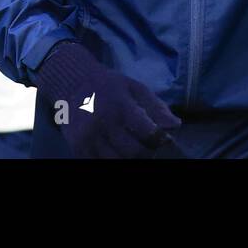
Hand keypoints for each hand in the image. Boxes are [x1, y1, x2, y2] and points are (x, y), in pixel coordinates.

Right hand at [35, 41, 180, 157]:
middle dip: (146, 152)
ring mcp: (89, 138)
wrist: (72, 84)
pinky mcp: (78, 148)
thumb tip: (175, 125)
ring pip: (118, 161)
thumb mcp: (134, 87)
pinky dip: (112, 160)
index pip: (147, 132)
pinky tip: (117, 151)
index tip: (162, 139)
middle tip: (148, 147)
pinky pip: (100, 163)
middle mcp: (103, 123)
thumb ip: (156, 106)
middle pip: (134, 152)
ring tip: (132, 149)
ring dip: (129, 159)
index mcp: (121, 105)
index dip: (159, 139)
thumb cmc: (109, 86)